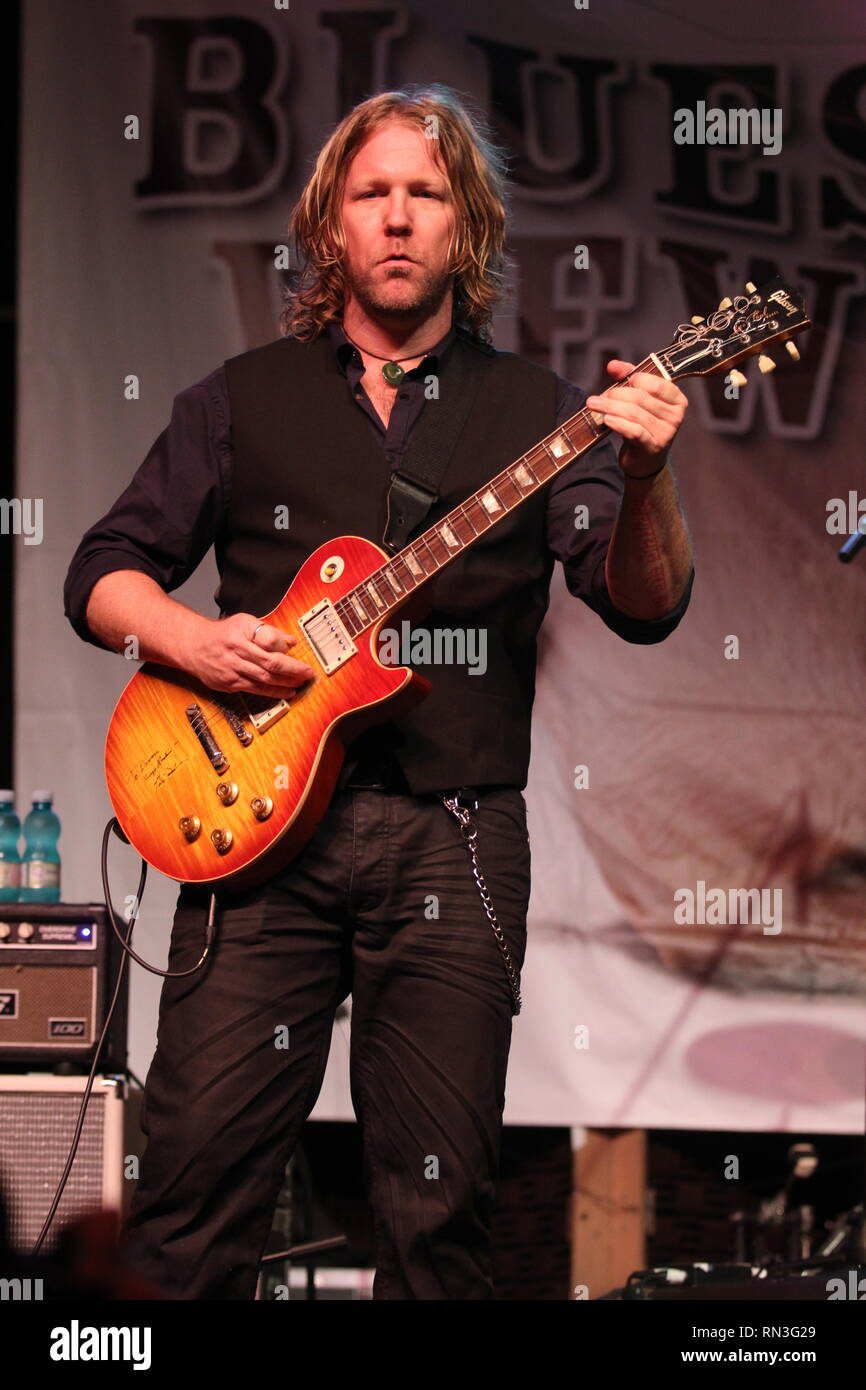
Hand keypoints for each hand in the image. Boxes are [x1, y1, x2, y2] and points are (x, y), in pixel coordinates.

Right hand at [182, 613, 314, 697]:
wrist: (193, 646)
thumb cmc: (222, 634)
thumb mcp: (244, 623)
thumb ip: (268, 632)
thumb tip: (290, 642)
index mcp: (241, 634)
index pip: (267, 641)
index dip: (284, 648)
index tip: (297, 652)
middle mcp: (236, 652)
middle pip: (269, 664)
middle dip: (292, 670)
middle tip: (307, 673)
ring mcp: (231, 670)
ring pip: (263, 680)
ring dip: (285, 684)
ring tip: (300, 684)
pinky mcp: (228, 684)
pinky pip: (255, 690)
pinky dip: (272, 692)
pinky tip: (285, 692)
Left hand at [586, 359, 687, 478]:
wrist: (645, 461)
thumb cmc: (643, 426)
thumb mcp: (639, 401)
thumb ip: (628, 378)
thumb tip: (613, 365)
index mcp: (677, 400)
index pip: (656, 383)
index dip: (635, 378)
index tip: (618, 381)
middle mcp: (676, 416)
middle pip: (641, 397)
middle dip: (616, 394)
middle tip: (598, 398)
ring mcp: (666, 432)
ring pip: (634, 413)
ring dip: (610, 407)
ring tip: (593, 405)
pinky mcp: (653, 446)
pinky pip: (634, 431)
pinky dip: (618, 423)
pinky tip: (606, 420)